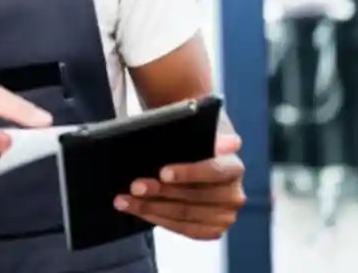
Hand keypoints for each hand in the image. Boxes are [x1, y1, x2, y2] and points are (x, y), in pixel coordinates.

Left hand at [114, 134, 245, 239]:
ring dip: (149, 207)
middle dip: (160, 192)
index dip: (188, 173)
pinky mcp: (210, 229)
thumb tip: (232, 142)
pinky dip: (155, 218)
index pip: (215, 171)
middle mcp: (234, 195)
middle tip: (134, 186)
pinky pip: (181, 228)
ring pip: (182, 215)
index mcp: (234, 167)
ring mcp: (223, 215)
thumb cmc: (189, 138)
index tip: (163, 172)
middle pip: (192, 197)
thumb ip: (206, 132)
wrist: (192, 152)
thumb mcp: (195, 128)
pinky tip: (134, 209)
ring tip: (123, 199)